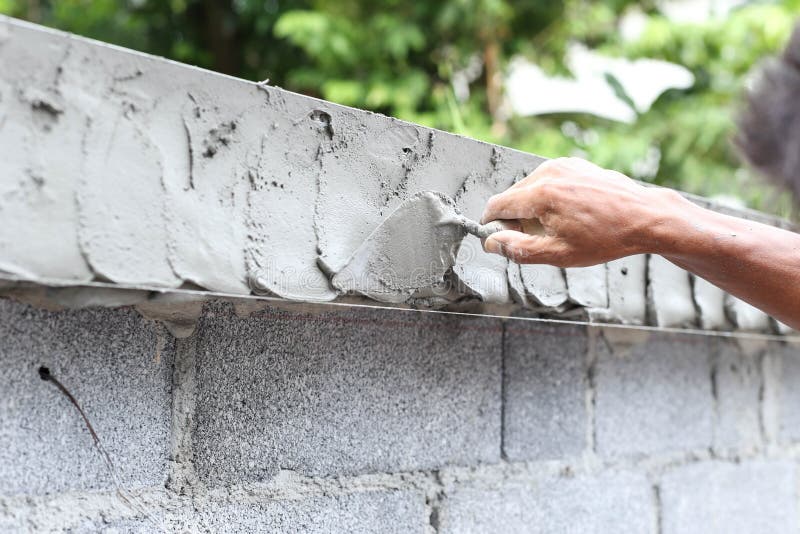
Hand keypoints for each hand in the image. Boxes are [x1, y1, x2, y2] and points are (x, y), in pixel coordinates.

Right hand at [481, 157, 678, 266]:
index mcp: (541, 194)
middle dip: (514, 219)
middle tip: (537, 239)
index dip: (492, 225)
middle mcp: (548, 173)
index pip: (496, 205)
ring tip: (558, 226)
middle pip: (511, 196)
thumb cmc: (607, 237)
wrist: (645, 218)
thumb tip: (492, 243)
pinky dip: (548, 197)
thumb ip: (518, 248)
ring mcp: (562, 165)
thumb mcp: (559, 254)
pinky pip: (546, 181)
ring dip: (531, 208)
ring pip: (528, 189)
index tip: (498, 239)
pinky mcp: (573, 164)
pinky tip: (569, 213)